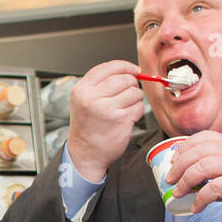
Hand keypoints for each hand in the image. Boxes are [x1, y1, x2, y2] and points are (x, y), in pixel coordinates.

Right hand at [66, 60, 146, 182]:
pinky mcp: (121, 120)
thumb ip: (100, 85)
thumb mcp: (83, 101)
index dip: (125, 66)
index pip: (108, 67)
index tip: (134, 70)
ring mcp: (107, 109)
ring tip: (124, 109)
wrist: (85, 155)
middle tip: (127, 95)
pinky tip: (126, 118)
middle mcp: (92, 98)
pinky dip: (137, 111)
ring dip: (135, 100)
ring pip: (134, 92)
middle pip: (124, 78)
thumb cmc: (87, 129)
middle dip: (131, 85)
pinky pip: (139, 107)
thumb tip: (128, 72)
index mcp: (82, 90)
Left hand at [164, 131, 221, 221]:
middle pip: (199, 151)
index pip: (205, 137)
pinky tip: (196, 207)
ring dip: (185, 181)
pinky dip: (201, 198)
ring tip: (178, 193)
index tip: (174, 160)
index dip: (185, 147)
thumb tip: (191, 183)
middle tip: (169, 179)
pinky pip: (215, 188)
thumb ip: (216, 174)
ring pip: (204, 166)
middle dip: (179, 165)